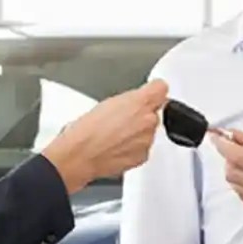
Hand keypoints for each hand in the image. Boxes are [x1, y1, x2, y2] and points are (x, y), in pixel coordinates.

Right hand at [42, 79, 168, 192]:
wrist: (81, 155)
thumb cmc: (88, 129)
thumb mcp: (107, 102)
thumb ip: (131, 99)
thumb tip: (137, 99)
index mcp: (140, 101)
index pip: (161, 88)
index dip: (154, 91)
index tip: (150, 93)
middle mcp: (148, 120)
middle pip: (154, 113)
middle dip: (142, 116)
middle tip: (121, 120)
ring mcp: (147, 140)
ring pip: (148, 132)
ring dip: (137, 133)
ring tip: (115, 135)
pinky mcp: (143, 156)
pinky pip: (142, 148)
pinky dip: (133, 148)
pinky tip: (116, 147)